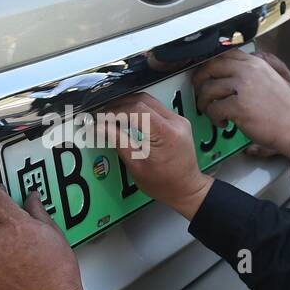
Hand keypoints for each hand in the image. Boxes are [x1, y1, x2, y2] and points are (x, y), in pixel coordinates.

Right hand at [104, 93, 213, 220]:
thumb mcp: (136, 165)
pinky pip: (155, 107)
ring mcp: (178, 120)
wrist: (187, 189)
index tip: (102, 117)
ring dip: (129, 105)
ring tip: (113, 115)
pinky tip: (128, 117)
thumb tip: (102, 127)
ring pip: (149, 100)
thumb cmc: (165, 184)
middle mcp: (176, 123)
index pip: (137, 110)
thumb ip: (119, 142)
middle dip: (119, 105)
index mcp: (166, 134)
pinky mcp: (177, 121)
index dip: (115, 111)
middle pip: (142, 100)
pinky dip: (139, 109)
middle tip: (103, 114)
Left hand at [192, 50, 289, 160]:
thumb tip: (231, 71)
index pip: (225, 53)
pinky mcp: (238, 106)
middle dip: (199, 80)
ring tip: (212, 112)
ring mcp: (243, 87)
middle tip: (200, 92)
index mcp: (256, 63)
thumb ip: (253, 72)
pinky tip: (223, 122)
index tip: (205, 73)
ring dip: (205, 103)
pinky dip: (215, 118)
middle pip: (211, 67)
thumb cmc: (285, 110)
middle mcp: (248, 71)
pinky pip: (214, 108)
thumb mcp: (273, 80)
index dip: (209, 63)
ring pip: (208, 89)